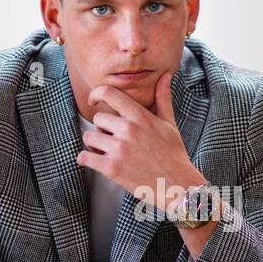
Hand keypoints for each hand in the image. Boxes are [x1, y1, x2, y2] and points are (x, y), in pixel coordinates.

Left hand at [77, 70, 201, 212]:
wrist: (178, 185)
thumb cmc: (174, 154)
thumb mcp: (169, 123)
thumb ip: (162, 98)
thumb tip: (165, 75)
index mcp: (140, 116)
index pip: (109, 93)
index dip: (96, 94)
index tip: (94, 101)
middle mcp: (128, 130)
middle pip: (97, 119)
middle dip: (102, 129)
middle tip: (113, 139)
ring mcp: (118, 150)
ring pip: (89, 137)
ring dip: (94, 145)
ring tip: (108, 152)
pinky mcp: (111, 169)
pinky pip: (84, 157)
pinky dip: (86, 160)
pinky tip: (94, 161)